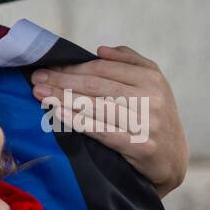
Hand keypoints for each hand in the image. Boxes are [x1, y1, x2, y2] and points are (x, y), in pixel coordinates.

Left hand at [30, 45, 187, 196]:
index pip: (102, 68)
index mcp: (151, 77)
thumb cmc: (153, 116)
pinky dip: (77, 120)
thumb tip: (99, 50)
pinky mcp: (141, 146)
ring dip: (63, 98)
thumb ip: (129, 61)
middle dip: (62, 81)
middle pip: (96, 85)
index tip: (48, 67)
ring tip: (40, 94)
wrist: (173, 159)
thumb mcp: (151, 84)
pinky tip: (58, 114)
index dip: (72, 67)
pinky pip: (102, 130)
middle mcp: (152, 97)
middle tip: (36, 79)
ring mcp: (148, 122)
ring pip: (96, 106)